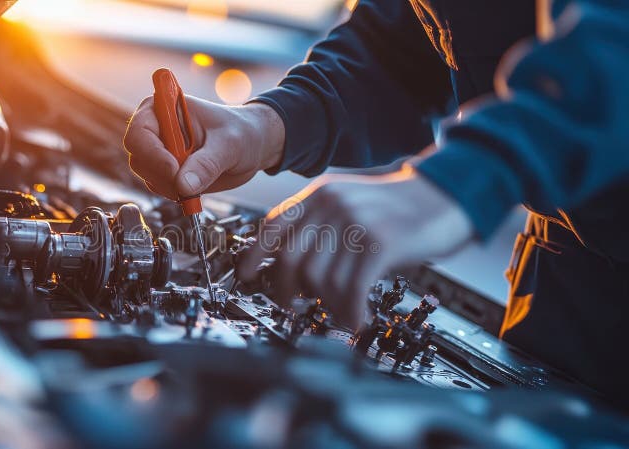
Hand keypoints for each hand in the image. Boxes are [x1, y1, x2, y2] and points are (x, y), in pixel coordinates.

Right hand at [124, 96, 283, 198]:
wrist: (252, 145)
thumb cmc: (242, 132)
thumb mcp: (230, 144)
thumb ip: (207, 163)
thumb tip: (183, 185)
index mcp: (167, 108)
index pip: (140, 131)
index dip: (152, 153)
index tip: (174, 169)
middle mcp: (158, 128)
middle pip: (139, 156)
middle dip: (162, 175)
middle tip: (189, 184)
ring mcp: (161, 151)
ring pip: (147, 175)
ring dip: (169, 187)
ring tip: (199, 182)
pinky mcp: (167, 170)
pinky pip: (159, 187)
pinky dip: (174, 193)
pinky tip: (194, 189)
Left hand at [237, 168, 473, 326]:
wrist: (447, 195)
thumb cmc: (400, 208)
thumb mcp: (351, 204)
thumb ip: (320, 226)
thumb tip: (291, 268)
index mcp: (319, 194)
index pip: (272, 225)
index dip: (253, 255)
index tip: (246, 278)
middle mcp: (332, 206)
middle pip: (291, 259)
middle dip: (288, 291)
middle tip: (296, 306)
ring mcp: (356, 222)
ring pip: (320, 278)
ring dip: (327, 305)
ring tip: (339, 314)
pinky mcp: (380, 243)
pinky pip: (351, 288)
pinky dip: (350, 311)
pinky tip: (356, 319)